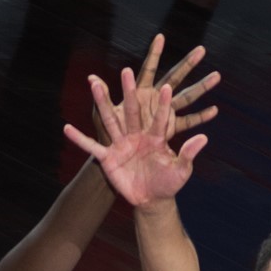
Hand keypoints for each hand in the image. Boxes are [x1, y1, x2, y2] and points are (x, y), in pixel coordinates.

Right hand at [64, 67, 207, 206]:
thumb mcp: (181, 170)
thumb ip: (189, 153)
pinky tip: (66, 128)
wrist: (151, 198)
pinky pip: (91, 147)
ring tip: (95, 85)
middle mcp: (137, 135)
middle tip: (126, 72)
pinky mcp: (108, 159)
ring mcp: (121, 145)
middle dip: (128, 93)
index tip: (166, 87)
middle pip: (132, 111)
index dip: (163, 104)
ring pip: (110, 121)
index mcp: (156, 137)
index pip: (160, 117)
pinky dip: (79, 139)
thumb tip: (203, 137)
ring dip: (102, 104)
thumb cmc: (168, 182)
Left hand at [81, 34, 221, 149]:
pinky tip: (214, 110)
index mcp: (139, 95)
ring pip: (186, 98)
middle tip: (202, 50)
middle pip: (174, 78)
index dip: (154, 54)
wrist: (120, 165)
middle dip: (188, 64)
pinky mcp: (169, 131)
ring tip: (217, 75)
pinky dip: (200, 118)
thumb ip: (101, 100)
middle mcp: (154, 101)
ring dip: (201, 87)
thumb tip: (91, 79)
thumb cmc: (109, 138)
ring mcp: (164, 115)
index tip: (160, 36)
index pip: (148, 70)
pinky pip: (188, 123)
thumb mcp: (102, 118)